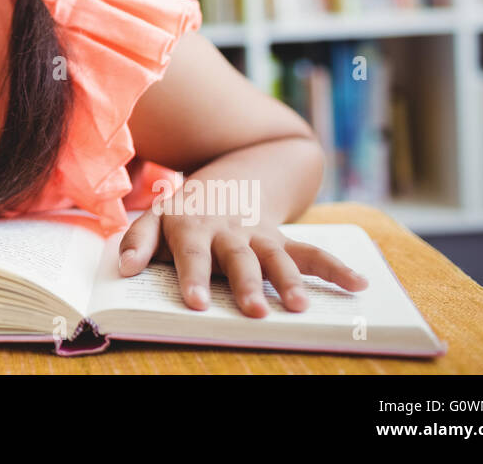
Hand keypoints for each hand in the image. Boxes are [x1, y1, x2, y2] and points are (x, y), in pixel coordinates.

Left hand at [116, 207, 369, 317]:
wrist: (235, 171)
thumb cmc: (186, 208)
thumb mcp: (156, 215)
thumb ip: (137, 240)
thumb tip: (124, 269)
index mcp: (193, 226)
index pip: (192, 252)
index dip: (194, 276)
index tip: (197, 303)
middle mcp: (229, 230)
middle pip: (239, 258)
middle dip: (247, 284)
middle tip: (254, 312)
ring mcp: (260, 233)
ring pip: (277, 256)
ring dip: (288, 280)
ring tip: (300, 307)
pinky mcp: (284, 238)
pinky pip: (312, 251)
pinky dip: (336, 267)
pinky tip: (358, 285)